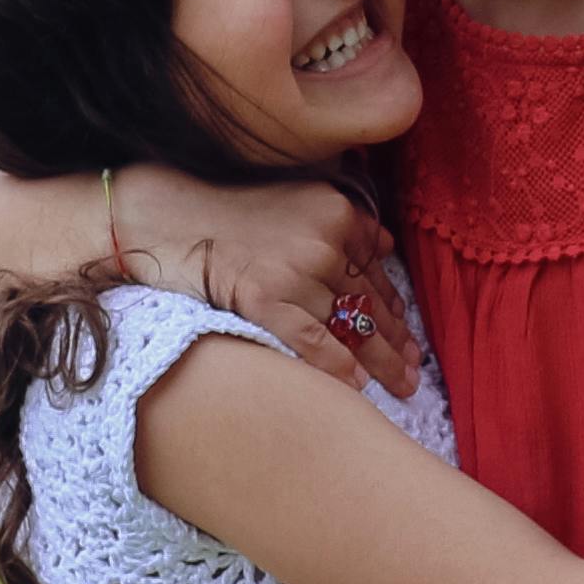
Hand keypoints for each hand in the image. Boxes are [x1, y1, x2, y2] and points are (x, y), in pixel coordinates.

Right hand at [110, 168, 420, 399]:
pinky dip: (337, 366)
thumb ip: (341, 220)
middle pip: (372, 302)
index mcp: (338, 213)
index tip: (409, 335)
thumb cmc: (229, 209)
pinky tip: (357, 387)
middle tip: (416, 372)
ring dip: (383, 361)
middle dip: (399, 342)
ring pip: (352, 326)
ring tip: (403, 386)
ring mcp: (297, 271)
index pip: (377, 271)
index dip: (396, 308)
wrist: (166, 217)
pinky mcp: (265, 299)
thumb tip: (386, 243)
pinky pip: (313, 341)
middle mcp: (325, 240)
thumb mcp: (296, 196)